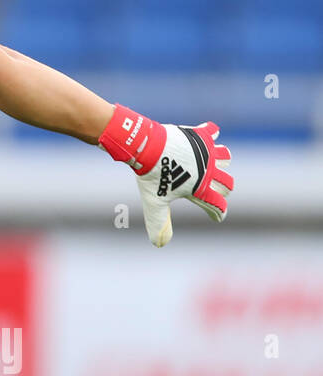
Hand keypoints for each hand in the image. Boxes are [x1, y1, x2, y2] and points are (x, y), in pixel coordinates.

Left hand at [99, 105, 233, 246]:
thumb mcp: (154, 202)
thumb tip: (159, 244)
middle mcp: (208, 171)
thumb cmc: (152, 176)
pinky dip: (212, 133)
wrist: (147, 147)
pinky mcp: (200, 136)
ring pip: (226, 157)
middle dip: (223, 189)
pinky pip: (213, 131)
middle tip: (213, 189)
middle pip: (228, 183)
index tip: (216, 216)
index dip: (217, 213)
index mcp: (200, 190)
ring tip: (209, 164)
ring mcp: (206, 152)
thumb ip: (159, 223)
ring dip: (221, 161)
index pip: (218, 206)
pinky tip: (208, 135)